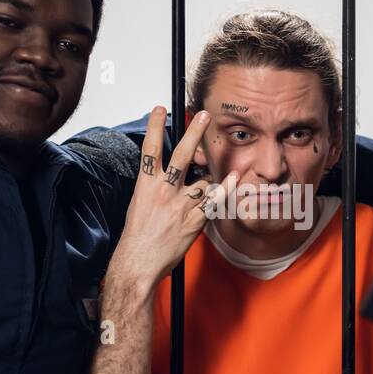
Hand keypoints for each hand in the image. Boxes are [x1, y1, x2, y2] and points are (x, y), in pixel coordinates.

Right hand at [106, 107, 237, 295]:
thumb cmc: (137, 237)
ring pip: (203, 179)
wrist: (137, 264)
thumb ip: (155, 188)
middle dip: (193, 133)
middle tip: (203, 115)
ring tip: (218, 165)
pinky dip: (226, 190)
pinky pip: (214, 201)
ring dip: (211, 173)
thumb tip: (168, 176)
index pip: (149, 149)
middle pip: (181, 155)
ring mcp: (180, 206)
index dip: (154, 127)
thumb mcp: (139, 205)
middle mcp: (164, 191)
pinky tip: (234, 179)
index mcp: (146, 185)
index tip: (159, 109)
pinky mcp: (194, 221)